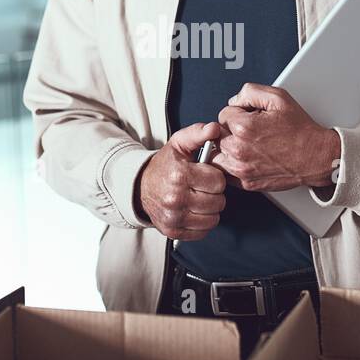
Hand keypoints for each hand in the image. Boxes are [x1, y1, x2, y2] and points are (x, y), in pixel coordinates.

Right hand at [137, 121, 226, 240]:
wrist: (141, 186)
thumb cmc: (165, 164)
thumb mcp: (179, 143)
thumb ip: (198, 133)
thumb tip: (215, 128)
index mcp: (179, 174)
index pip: (218, 182)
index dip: (215, 177)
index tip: (206, 175)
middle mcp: (175, 198)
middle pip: (218, 202)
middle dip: (214, 193)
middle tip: (203, 187)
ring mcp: (173, 217)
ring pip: (213, 218)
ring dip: (210, 209)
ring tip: (200, 198)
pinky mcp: (172, 231)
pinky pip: (203, 231)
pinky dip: (202, 222)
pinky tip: (194, 211)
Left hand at [212, 83, 339, 191]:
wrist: (315, 157)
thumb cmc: (300, 130)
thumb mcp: (278, 98)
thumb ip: (250, 92)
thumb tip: (234, 100)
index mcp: (244, 127)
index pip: (223, 115)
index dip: (237, 113)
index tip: (250, 118)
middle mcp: (239, 149)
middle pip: (217, 135)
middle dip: (230, 130)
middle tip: (250, 131)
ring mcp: (241, 168)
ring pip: (217, 155)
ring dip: (227, 148)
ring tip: (247, 144)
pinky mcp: (246, 183)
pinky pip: (226, 172)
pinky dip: (232, 165)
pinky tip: (247, 158)